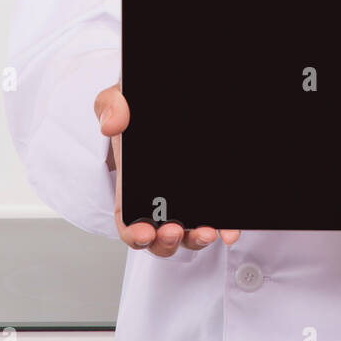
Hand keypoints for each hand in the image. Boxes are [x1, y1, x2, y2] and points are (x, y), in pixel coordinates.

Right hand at [94, 83, 240, 256]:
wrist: (165, 101)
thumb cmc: (139, 108)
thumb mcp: (120, 98)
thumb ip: (110, 105)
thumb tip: (111, 125)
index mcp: (130, 186)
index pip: (127, 222)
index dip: (134, 234)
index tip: (144, 232)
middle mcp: (158, 201)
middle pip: (159, 237)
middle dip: (166, 242)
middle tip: (175, 231)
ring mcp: (185, 202)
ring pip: (188, 235)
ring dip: (195, 240)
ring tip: (206, 232)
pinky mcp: (208, 196)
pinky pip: (214, 219)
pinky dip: (223, 229)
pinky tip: (230, 229)